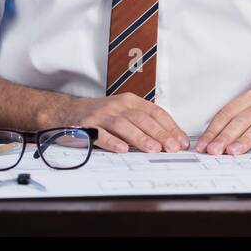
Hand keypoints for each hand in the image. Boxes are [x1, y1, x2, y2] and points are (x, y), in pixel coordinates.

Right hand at [60, 94, 188, 153]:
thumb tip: (171, 140)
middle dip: (160, 133)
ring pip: (124, 125)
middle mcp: (117, 106)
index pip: (155, 112)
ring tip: (153, 149)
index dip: (170, 127)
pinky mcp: (87, 126)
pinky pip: (101, 134)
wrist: (68, 111)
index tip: (182, 141)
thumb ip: (145, 124)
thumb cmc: (102, 115)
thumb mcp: (125, 112)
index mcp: (130, 101)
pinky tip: (122, 149)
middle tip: (173, 147)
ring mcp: (102, 115)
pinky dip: (112, 141)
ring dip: (140, 137)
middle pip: (142, 118)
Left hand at [196, 90, 250, 155]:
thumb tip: (210, 144)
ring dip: (245, 140)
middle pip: (241, 121)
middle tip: (214, 151)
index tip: (203, 146)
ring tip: (233, 152)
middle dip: (225, 137)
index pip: (226, 114)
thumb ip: (234, 125)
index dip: (213, 131)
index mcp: (249, 100)